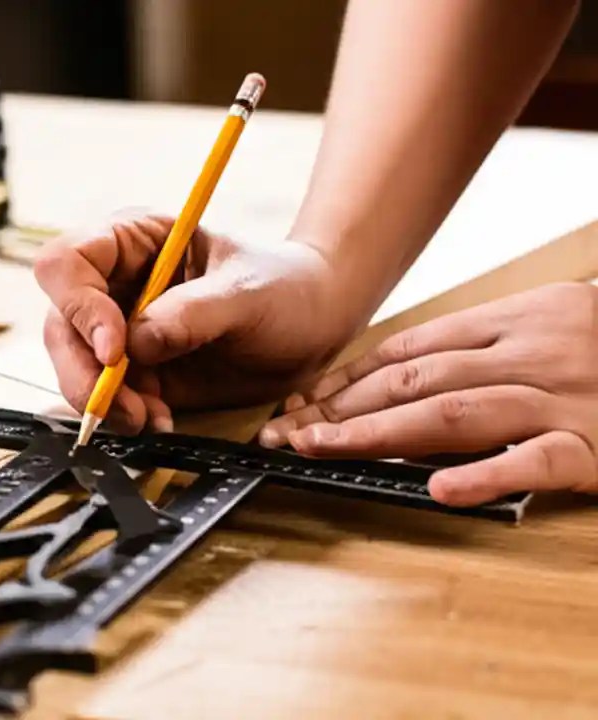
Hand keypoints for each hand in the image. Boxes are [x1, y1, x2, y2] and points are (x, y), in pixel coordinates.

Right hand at [33, 210, 365, 433]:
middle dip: (83, 370)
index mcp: (133, 241)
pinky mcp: (133, 371)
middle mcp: (114, 283)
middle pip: (60, 323)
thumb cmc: (286, 289)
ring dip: (103, 401)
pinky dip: (124, 416)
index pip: (67, 263)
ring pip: (74, 366)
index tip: (115, 348)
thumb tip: (137, 342)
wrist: (313, 328)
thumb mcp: (247, 294)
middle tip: (123, 402)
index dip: (79, 305)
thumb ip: (192, 313)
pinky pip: (104, 397)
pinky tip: (160, 419)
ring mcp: (119, 329)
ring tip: (149, 417)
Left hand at [260, 282, 597, 506]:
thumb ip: (486, 345)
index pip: (409, 350)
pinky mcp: (596, 446)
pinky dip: (485, 475)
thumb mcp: (553, 323)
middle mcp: (531, 351)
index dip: (347, 377)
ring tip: (324, 451)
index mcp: (516, 318)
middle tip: (287, 434)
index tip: (300, 401)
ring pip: (454, 414)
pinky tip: (439, 492)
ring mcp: (563, 398)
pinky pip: (535, 462)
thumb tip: (404, 377)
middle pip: (415, 380)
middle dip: (340, 407)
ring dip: (377, 435)